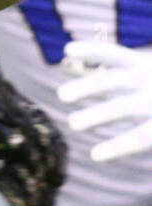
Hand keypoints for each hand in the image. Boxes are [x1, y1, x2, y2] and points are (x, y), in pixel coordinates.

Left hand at [58, 40, 151, 162]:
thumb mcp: (142, 72)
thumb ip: (110, 70)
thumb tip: (67, 67)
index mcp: (143, 65)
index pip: (114, 54)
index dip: (93, 51)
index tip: (68, 50)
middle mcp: (149, 82)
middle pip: (115, 81)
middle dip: (89, 86)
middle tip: (62, 95)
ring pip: (124, 108)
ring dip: (98, 115)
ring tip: (73, 124)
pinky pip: (140, 138)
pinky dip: (118, 147)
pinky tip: (98, 155)